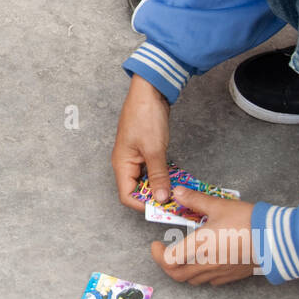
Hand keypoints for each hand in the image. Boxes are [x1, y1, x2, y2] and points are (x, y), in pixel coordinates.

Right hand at [111, 74, 171, 209]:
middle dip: (154, 197)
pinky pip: (151, 170)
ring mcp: (135, 156)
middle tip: (174, 200)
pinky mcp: (144, 150)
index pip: (128, 196)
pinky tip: (174, 177)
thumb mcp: (154, 149)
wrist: (149, 91)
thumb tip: (161, 198)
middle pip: (136, 190)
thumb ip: (157, 176)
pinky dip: (162, 175)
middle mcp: (126, 163)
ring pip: (145, 180)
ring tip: (176, 190)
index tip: (164, 207)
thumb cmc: (145, 116)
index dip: (144, 205)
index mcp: (122, 164)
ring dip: (159, 186)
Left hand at [149, 187, 257, 284]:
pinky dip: (200, 273)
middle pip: (177, 275)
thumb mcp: (218, 206)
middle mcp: (206, 264)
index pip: (168, 261)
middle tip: (165, 251)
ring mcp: (219, 273)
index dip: (157, 255)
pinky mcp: (231, 277)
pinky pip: (209, 281)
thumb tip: (177, 193)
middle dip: (167, 265)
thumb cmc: (247, 221)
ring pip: (192, 280)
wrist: (276, 239)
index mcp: (199, 247)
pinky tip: (205, 260)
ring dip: (182, 270)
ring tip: (184, 254)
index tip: (156, 244)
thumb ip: (195, 200)